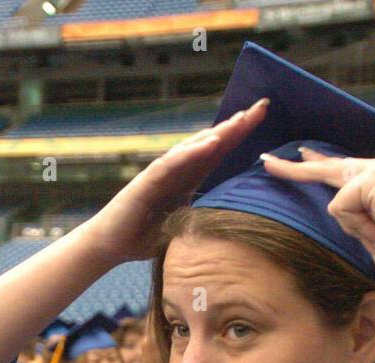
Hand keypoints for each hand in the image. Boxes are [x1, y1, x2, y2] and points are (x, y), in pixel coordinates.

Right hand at [81, 99, 269, 264]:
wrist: (111, 245)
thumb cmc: (144, 236)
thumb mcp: (184, 225)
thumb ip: (204, 216)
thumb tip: (234, 223)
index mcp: (188, 178)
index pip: (219, 152)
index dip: (240, 135)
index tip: (262, 117)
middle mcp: (177, 169)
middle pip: (211, 143)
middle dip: (236, 125)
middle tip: (262, 106)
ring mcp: (162, 173)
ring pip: (194, 147)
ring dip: (218, 132)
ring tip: (241, 119)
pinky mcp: (148, 181)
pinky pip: (173, 163)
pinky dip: (192, 152)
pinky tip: (212, 143)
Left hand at [260, 148, 374, 272]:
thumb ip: (361, 221)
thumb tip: (342, 217)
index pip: (345, 166)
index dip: (319, 163)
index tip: (301, 154)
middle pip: (328, 168)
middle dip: (294, 170)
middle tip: (264, 161)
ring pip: (338, 202)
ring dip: (357, 228)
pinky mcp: (370, 180)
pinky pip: (343, 210)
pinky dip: (359, 227)